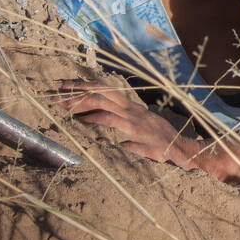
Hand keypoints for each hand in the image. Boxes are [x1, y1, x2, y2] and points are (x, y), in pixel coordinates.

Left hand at [51, 80, 206, 169]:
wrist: (183, 151)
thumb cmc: (164, 145)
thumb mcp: (144, 136)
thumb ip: (130, 133)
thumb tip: (119, 140)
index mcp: (132, 109)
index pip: (106, 92)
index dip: (86, 88)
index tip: (66, 88)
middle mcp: (132, 109)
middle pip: (101, 92)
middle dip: (77, 91)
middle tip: (56, 92)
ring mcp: (133, 118)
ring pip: (103, 103)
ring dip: (81, 103)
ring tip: (62, 105)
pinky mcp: (136, 130)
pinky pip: (113, 121)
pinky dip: (96, 120)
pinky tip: (82, 122)